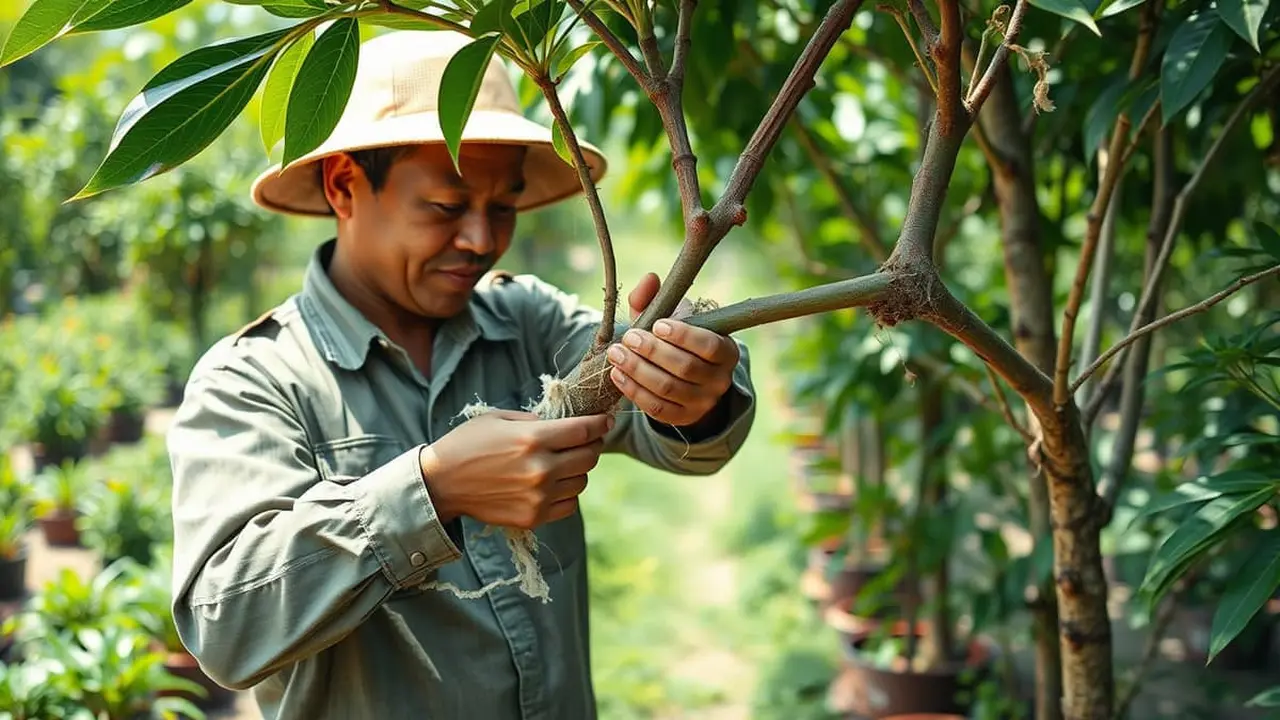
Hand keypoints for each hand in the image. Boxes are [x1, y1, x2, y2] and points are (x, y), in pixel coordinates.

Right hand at [419, 410, 612, 528]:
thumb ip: (536, 420)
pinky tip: (554, 485)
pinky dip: (567, 494)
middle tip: (584, 442)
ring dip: (578, 471)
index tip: (605, 421)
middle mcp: (541, 469)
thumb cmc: (467, 444)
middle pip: (590, 457)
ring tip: (563, 464)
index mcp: (533, 439)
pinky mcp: (534, 517)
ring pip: (582, 482)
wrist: (441, 484)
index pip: (584, 430)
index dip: (599, 424)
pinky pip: (569, 505)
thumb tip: (563, 426)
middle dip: (591, 445)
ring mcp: (539, 496)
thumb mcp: (500, 418)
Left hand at [606, 272, 738, 426]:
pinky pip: (656, 408)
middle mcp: (719, 380)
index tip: (657, 325)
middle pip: (685, 368)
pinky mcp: (682, 418)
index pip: (709, 345)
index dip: (683, 336)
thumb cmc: (677, 341)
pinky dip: (633, 390)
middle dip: (652, 352)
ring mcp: (702, 402)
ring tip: (616, 354)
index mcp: (726, 351)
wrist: (687, 380)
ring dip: (637, 370)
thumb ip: (658, 298)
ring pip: (667, 389)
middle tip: (628, 338)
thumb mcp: (671, 318)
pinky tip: (617, 375)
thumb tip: (649, 278)